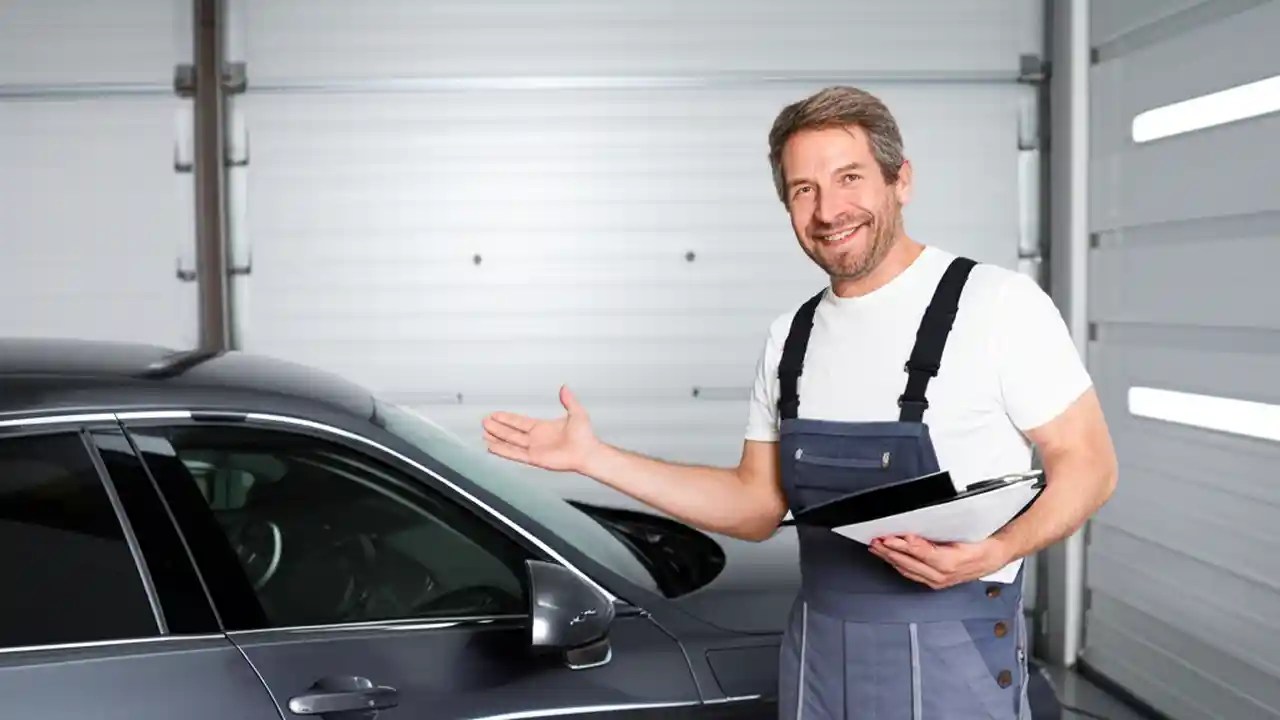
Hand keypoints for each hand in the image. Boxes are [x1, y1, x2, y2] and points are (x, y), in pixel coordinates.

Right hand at [482, 385, 599, 472]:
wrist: (587, 452)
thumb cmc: (585, 436)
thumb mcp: (576, 413)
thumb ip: (568, 401)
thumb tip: (564, 387)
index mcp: (542, 427)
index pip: (519, 422)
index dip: (507, 418)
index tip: (495, 414)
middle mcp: (535, 438)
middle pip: (511, 432)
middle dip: (498, 427)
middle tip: (484, 421)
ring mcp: (534, 449)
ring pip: (510, 442)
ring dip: (497, 438)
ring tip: (484, 433)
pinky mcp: (534, 459)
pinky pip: (515, 454)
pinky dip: (503, 451)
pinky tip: (492, 447)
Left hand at [868, 534, 1011, 589]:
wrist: (992, 558)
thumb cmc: (980, 545)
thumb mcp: (961, 534)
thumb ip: (938, 534)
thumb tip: (915, 532)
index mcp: (949, 562)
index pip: (920, 552)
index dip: (903, 545)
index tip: (891, 537)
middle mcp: (941, 575)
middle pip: (908, 562)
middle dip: (889, 551)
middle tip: (876, 540)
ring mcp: (937, 581)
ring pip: (907, 569)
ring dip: (890, 558)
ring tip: (876, 548)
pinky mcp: (934, 582)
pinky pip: (911, 574)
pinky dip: (898, 565)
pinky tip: (890, 558)